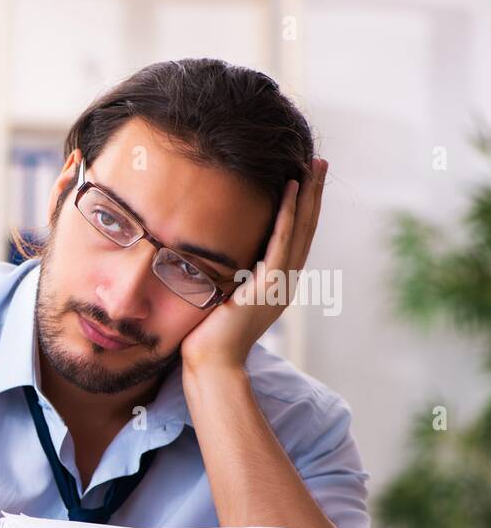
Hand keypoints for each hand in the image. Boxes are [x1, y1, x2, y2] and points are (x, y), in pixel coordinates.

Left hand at [180, 158, 328, 372]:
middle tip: (319, 163)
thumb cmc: (208, 337)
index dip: (303, 208)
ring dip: (307, 197)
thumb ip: (232, 279)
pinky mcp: (268, 286)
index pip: (295, 238)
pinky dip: (288, 215)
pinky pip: (281, 242)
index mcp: (276, 284)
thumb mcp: (224, 299)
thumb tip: (221, 263)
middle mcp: (285, 282)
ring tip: (313, 167)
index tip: (305, 180)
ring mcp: (280, 284)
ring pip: (300, 230)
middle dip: (313, 195)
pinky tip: (291, 190)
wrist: (212, 364)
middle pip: (306, 229)